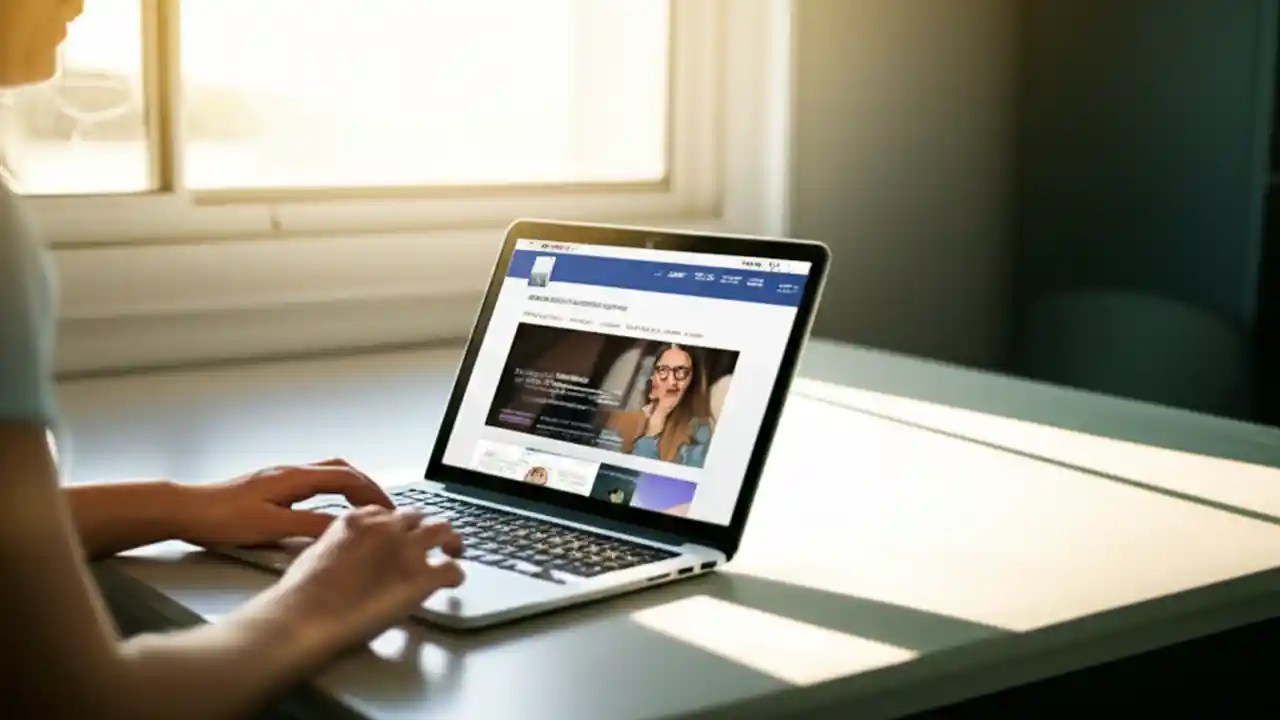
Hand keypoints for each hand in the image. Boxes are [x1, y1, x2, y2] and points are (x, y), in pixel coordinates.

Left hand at [177, 458, 392, 546]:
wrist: (184, 510)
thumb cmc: (220, 517)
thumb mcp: (271, 527)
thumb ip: (310, 526)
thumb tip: (345, 528)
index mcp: (295, 478)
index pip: (347, 477)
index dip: (373, 493)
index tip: (390, 510)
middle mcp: (290, 473)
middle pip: (341, 470)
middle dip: (367, 486)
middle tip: (384, 507)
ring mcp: (279, 479)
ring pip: (326, 475)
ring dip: (350, 488)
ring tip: (364, 508)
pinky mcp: (270, 489)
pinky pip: (312, 485)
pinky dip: (331, 494)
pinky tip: (328, 511)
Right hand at [253, 506, 464, 648]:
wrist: (306, 614)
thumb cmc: (301, 593)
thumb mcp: (317, 553)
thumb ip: (340, 546)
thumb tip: (347, 558)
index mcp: (358, 519)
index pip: (388, 513)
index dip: (397, 526)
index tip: (399, 536)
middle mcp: (386, 527)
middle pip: (418, 517)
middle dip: (424, 528)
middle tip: (431, 541)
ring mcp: (407, 549)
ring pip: (443, 530)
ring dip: (449, 541)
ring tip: (453, 552)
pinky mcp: (422, 577)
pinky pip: (452, 570)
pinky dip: (455, 575)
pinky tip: (452, 583)